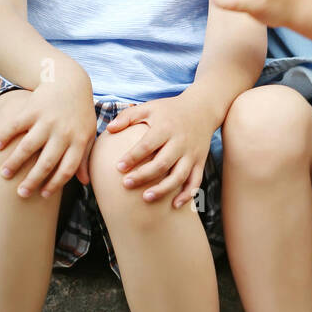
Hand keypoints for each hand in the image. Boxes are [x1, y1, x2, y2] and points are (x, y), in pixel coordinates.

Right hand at [0, 79, 96, 199]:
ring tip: (4, 174)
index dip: (54, 184)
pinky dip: (5, 136)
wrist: (69, 81)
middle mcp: (63, 132)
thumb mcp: (88, 133)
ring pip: (28, 147)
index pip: (67, 169)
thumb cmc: (79, 112)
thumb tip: (84, 182)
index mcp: (78, 140)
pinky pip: (15, 126)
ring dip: (14, 162)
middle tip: (20, 193)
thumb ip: (85, 156)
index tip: (42, 195)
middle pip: (46, 163)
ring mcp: (47, 120)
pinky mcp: (32, 109)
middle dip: (32, 180)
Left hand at [104, 92, 216, 209]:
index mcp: (166, 127)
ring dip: (164, 189)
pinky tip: (174, 205)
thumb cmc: (170, 110)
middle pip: (162, 163)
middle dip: (144, 176)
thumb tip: (108, 129)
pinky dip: (187, 195)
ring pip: (179, 175)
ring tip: (146, 198)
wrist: (202, 108)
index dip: (133, 157)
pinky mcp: (200, 161)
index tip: (118, 167)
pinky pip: (196, 181)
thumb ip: (128, 116)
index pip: (147, 144)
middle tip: (126, 184)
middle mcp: (180, 141)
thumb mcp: (149, 107)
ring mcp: (191, 153)